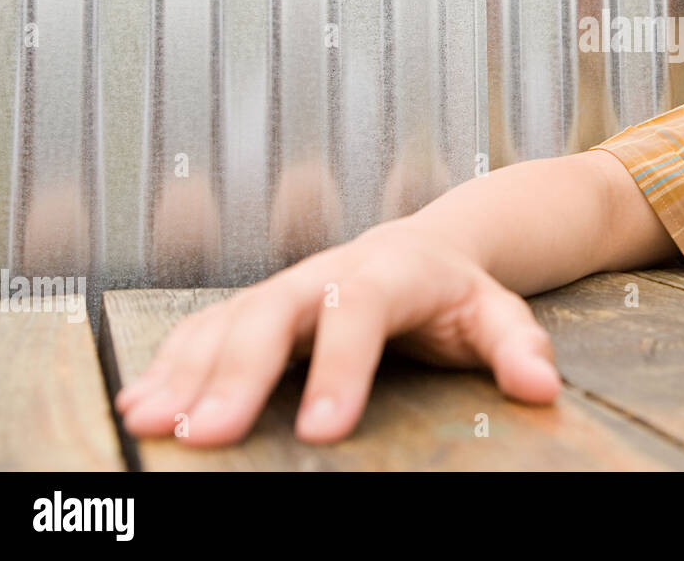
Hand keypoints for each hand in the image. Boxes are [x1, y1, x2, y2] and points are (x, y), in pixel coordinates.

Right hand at [113, 219, 561, 446]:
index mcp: (391, 271)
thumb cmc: (457, 292)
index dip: (338, 366)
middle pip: (273, 312)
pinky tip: (142, 406)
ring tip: (152, 424)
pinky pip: (203, 330)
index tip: (323, 430)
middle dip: (238, 374)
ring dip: (185, 372)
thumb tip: (541, 388)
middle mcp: (326, 272)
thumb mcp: (499, 312)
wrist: (424, 248)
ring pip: (227, 320)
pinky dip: (169, 366)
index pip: (359, 309)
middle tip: (209, 436)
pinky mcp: (257, 305)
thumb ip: (518, 346)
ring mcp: (285, 288)